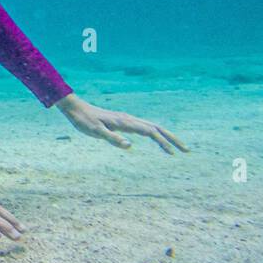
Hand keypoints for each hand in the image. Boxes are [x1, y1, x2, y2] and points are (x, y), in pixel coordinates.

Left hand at [54, 93, 187, 153]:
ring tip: (177, 148)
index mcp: (126, 122)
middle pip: (157, 128)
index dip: (163, 143)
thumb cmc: (84, 121)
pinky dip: (155, 134)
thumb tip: (130, 146)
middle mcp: (129, 119)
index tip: (173, 154)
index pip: (150, 133)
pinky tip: (157, 140)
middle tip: (187, 150)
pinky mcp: (123, 122)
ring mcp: (127, 120)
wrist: (76, 109)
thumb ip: (112, 138)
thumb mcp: (95, 132)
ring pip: (152, 127)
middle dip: (173, 139)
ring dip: (166, 136)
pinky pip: (144, 128)